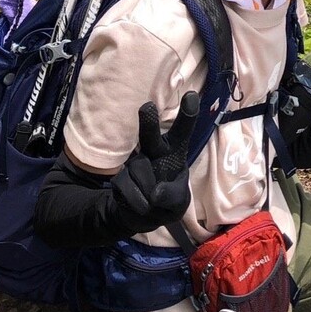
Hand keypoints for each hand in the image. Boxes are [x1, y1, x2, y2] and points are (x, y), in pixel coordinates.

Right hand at [110, 93, 198, 232]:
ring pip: (140, 173)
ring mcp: (135, 163)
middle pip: (151, 135)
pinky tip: (140, 204)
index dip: (187, 114)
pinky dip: (138, 203)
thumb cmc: (167, 199)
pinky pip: (129, 190)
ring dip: (149, 193)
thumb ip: (173, 196)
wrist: (142, 215)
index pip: (182, 131)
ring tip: (153, 199)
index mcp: (173, 151)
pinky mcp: (119, 178)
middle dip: (149, 122)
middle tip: (147, 107)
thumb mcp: (178, 201)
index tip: (191, 96)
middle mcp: (153, 150)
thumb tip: (154, 194)